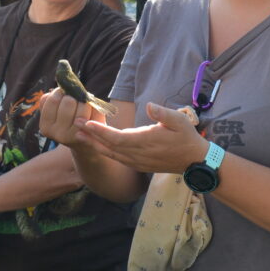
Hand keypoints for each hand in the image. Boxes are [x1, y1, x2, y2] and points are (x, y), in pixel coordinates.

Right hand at [39, 88, 103, 146]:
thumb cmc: (69, 121)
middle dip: (73, 96)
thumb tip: (63, 85)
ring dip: (85, 101)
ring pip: (83, 105)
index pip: (52, 100)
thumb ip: (54, 98)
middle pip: (68, 101)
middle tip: (75, 101)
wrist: (85, 143)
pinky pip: (95, 111)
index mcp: (46, 125)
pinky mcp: (92, 133)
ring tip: (84, 106)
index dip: (59, 91)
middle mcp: (57, 133)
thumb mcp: (56, 111)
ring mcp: (75, 135)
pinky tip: (91, 113)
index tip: (63, 93)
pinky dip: (95, 107)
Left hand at [75, 102, 207, 174]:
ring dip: (95, 145)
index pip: (117, 138)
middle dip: (91, 136)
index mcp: (145, 141)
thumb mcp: (179, 121)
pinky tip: (97, 146)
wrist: (194, 161)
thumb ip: (163, 113)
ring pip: (111, 154)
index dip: (100, 131)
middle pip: (109, 146)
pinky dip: (105, 152)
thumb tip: (150, 105)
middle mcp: (138, 154)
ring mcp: (137, 162)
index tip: (87, 123)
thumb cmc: (186, 138)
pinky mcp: (138, 165)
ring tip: (80, 135)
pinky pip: (117, 159)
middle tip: (75, 125)